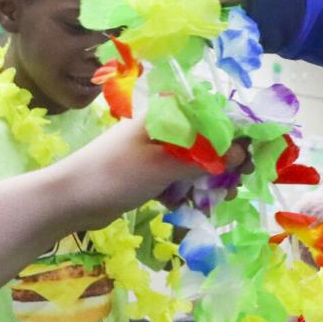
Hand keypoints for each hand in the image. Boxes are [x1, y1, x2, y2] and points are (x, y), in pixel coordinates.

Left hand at [57, 117, 247, 229]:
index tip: (255, 157)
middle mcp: (163, 128)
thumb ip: (206, 159)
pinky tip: (187, 206)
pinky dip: (186, 190)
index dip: (238, 134)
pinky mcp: (148, 172)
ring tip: (220, 200)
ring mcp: (155, 150)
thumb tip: (243, 152)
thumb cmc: (115, 174)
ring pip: (195, 162)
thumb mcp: (165, 166)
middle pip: (208, 141)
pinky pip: (178, 177)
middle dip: (226, 164)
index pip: (214, 116)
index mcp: (167, 115)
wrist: (68, 200)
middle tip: (237, 186)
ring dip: (209, 181)